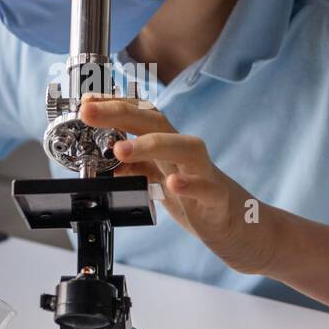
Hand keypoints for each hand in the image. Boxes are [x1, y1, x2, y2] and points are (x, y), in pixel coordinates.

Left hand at [79, 95, 277, 275]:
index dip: (114, 105)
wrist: (242, 228)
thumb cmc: (201, 201)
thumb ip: (138, 168)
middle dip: (120, 113)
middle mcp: (187, 154)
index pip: (141, 116)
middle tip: (88, 111)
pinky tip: (172, 184)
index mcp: (170, 147)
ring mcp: (205, 174)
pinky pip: (207, 189)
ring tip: (120, 151)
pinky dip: (190, 184)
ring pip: (184, 148)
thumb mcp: (161, 181)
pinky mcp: (219, 200)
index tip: (86, 101)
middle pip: (156, 122)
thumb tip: (109, 161)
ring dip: (150, 145)